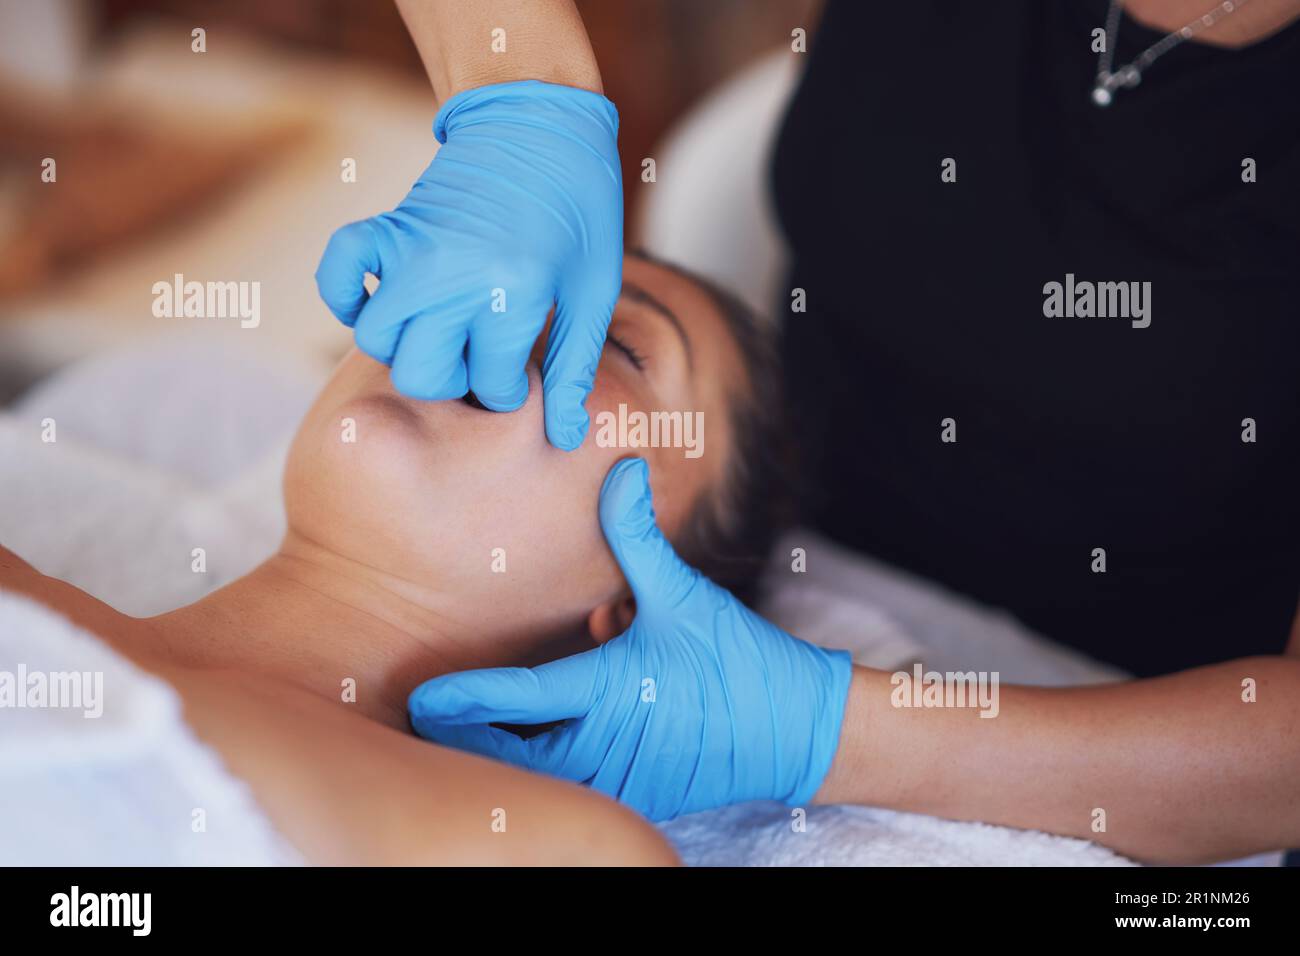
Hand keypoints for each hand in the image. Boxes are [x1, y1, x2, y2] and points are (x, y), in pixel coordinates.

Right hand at [315, 80, 622, 449]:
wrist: (541, 122)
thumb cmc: (579, 211)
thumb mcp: (593, 289)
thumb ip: (576, 366)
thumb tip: (565, 438)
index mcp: (515, 291)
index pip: (489, 385)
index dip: (509, 390)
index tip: (521, 368)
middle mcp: (455, 274)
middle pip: (421, 374)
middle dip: (452, 381)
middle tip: (479, 357)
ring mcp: (413, 249)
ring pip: (377, 339)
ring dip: (406, 348)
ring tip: (442, 333)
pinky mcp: (387, 226)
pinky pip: (336, 273)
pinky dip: (345, 299)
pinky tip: (378, 305)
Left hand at [408, 457, 853, 821]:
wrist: (799, 730)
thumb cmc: (739, 661)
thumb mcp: (684, 594)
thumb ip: (639, 536)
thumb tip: (623, 471)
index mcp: (610, 692)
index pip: (513, 701)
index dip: (460, 699)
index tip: (420, 699)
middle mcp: (607, 746)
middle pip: (510, 756)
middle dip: (469, 740)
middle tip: (431, 718)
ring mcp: (622, 780)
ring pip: (539, 777)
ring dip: (507, 753)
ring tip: (465, 733)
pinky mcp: (639, 797)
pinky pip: (576, 785)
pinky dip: (551, 765)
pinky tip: (538, 744)